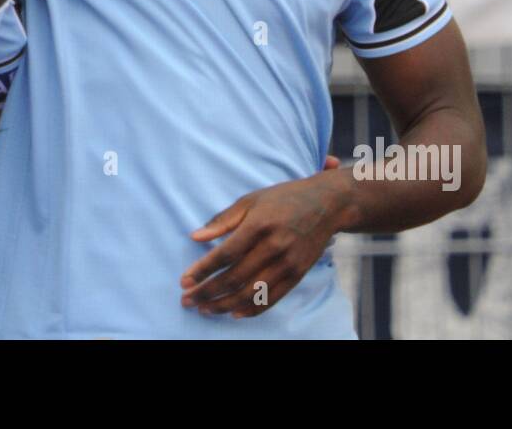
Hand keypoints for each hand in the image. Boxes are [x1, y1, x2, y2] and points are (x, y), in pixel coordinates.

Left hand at [180, 165, 354, 318]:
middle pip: (235, 278)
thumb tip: (195, 237)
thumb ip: (222, 220)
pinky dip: (251, 309)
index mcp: (259, 225)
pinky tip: (233, 312)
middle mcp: (274, 246)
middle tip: (187, 300)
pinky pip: (272, 299)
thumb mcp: (251, 200)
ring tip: (205, 309)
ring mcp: (288, 263)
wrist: (327, 204)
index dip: (202, 270)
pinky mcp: (298, 274)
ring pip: (251, 293)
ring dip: (224, 305)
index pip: (225, 254)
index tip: (184, 281)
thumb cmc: (284, 198)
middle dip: (208, 292)